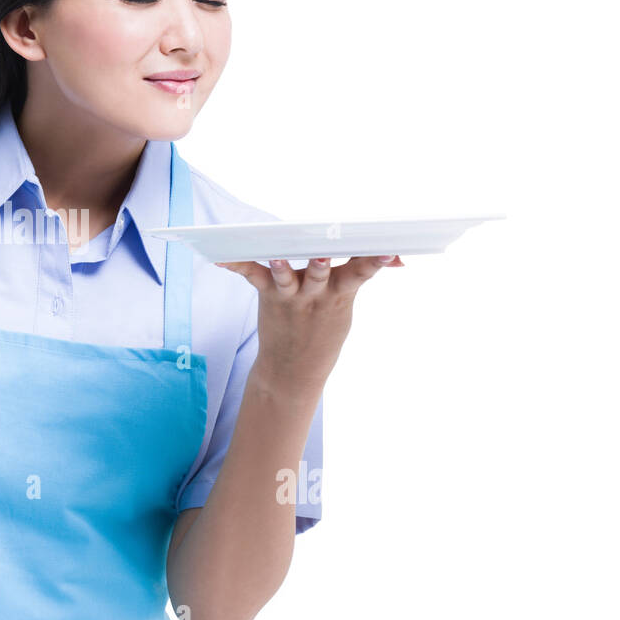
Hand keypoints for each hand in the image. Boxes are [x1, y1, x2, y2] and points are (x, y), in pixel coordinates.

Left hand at [215, 254, 403, 397]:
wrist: (294, 369)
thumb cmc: (323, 327)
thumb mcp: (347, 304)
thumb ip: (361, 274)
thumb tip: (396, 257)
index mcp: (341, 292)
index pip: (362, 272)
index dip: (375, 260)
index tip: (389, 250)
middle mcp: (317, 294)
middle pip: (322, 274)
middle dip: (322, 265)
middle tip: (324, 255)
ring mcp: (292, 297)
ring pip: (288, 279)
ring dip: (284, 269)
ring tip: (278, 260)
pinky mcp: (269, 297)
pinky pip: (253, 276)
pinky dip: (238, 265)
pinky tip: (223, 258)